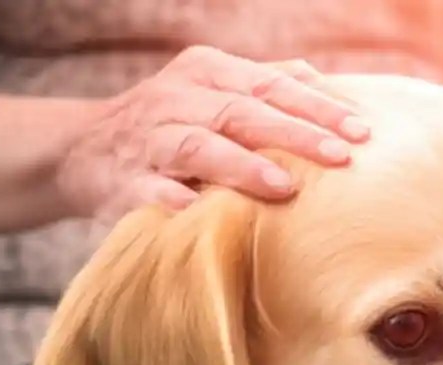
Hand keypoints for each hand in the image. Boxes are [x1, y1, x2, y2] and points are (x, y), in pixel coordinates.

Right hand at [55, 46, 367, 221]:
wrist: (80, 150)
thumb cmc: (171, 123)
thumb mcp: (215, 90)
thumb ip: (268, 84)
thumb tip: (328, 84)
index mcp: (208, 72)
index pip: (271, 85)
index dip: (317, 107)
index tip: (361, 131)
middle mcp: (178, 98)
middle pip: (242, 112)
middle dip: (294, 134)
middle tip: (340, 157)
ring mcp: (149, 140)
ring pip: (197, 145)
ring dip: (241, 166)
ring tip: (282, 188)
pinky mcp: (123, 182)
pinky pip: (150, 190)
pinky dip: (172, 201)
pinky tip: (199, 213)